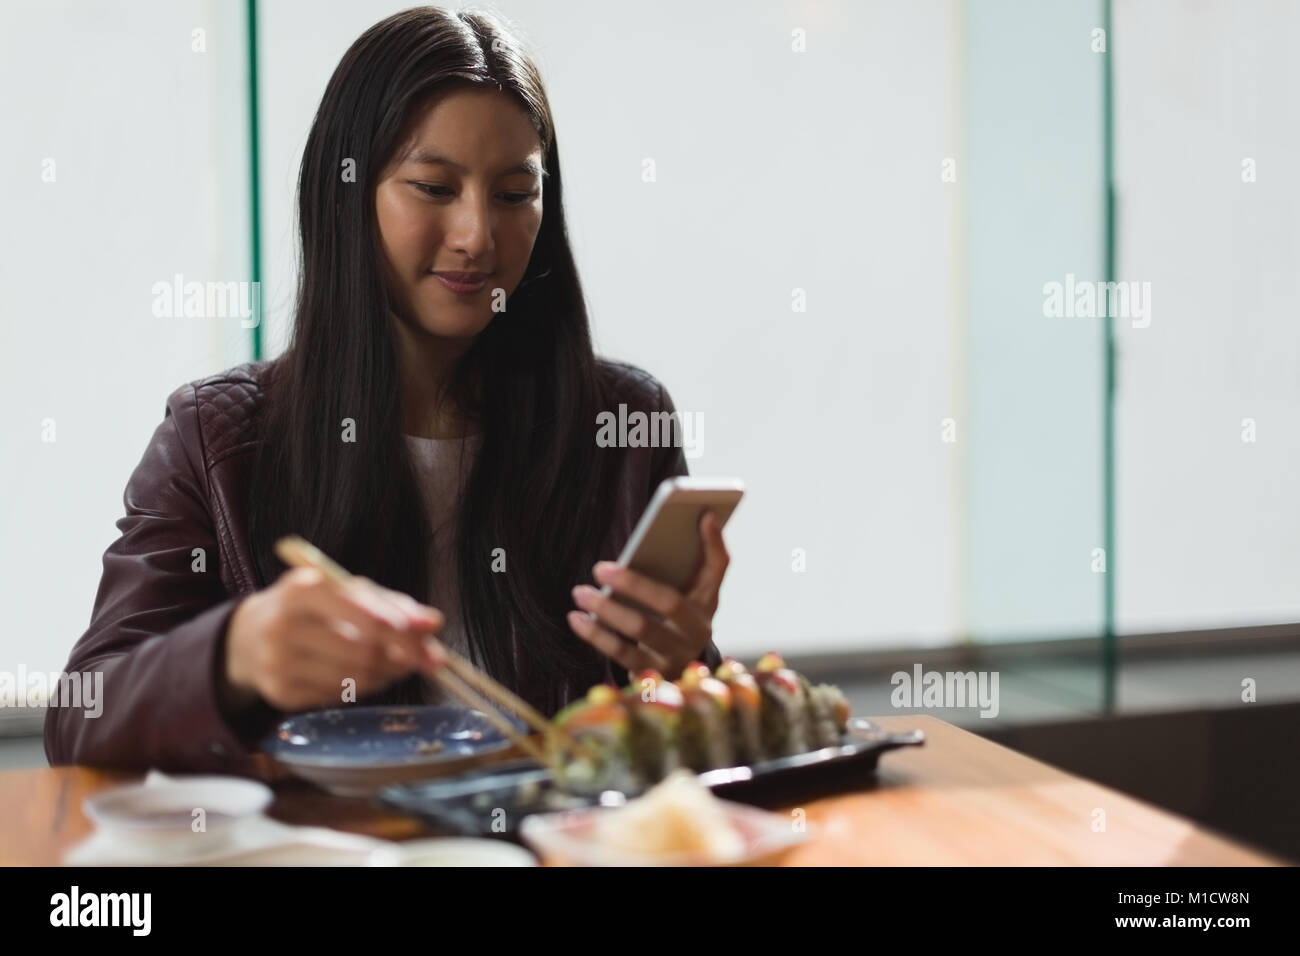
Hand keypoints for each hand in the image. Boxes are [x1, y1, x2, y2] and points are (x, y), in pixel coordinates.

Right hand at [223, 567, 448, 712]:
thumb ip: (392, 605)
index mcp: (302, 589)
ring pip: (355, 677)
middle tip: (427, 659)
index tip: (429, 635)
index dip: (400, 628)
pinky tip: (366, 675)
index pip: (362, 613)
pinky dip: (364, 687)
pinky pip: (339, 695)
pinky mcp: (280, 693)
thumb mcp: (345, 593)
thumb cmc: (312, 608)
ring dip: (388, 674)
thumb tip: (433, 623)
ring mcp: (278, 663)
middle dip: (402, 655)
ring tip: (397, 664)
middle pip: (362, 649)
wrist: (250, 636)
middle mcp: (284, 625)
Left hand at [567, 509, 729, 678]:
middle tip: (599, 568)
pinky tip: (576, 618)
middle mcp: (699, 629)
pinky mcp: (652, 674)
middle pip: (669, 602)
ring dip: (605, 609)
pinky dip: (595, 634)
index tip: (704, 514)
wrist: (670, 672)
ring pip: (640, 629)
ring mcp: (678, 655)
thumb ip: (674, 567)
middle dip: (633, 583)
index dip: (715, 543)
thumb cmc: (666, 620)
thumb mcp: (679, 595)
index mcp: (708, 602)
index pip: (719, 567)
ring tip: (579, 592)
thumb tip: (670, 528)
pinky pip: (621, 653)